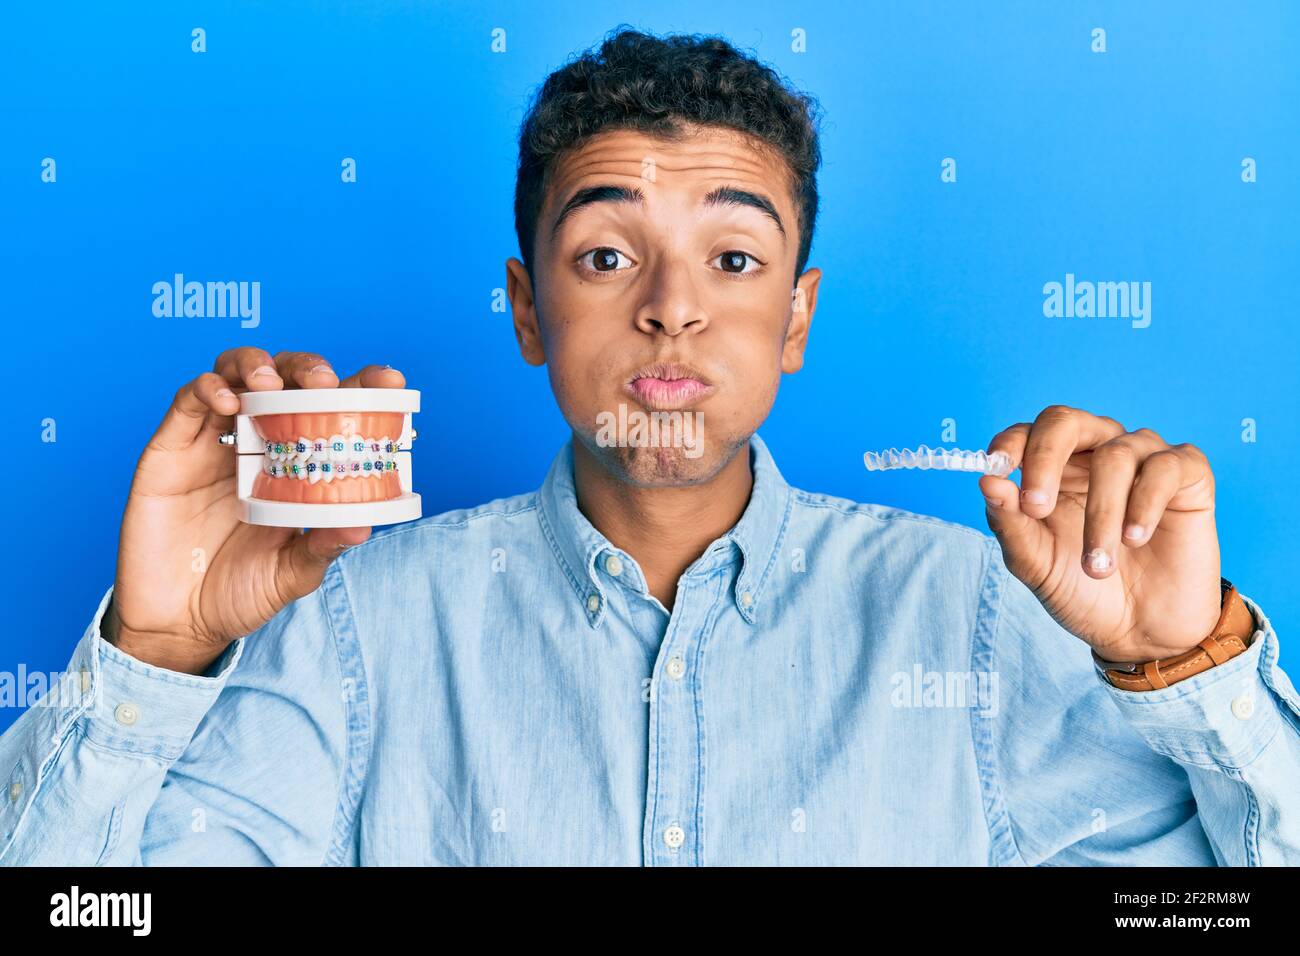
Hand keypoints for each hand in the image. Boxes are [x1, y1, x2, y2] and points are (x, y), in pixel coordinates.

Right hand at [107, 348, 407, 673]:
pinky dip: (208, 388)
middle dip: (308, 368)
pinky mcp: (171, 447)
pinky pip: (188, 401)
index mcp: (297, 464)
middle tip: (323, 382)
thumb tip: (363, 525)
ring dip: (256, 365)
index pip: (333, 409)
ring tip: (271, 384)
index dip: (362, 385)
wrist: (177, 623)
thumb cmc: (239, 592)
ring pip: (235, 373)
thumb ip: (321, 547)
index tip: (390, 381)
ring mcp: (215, 441)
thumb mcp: (291, 573)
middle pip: (286, 379)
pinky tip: (228, 403)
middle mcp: (259, 443)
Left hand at [979, 405, 1220, 662]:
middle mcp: (1095, 452)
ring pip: (1115, 455)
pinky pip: (1165, 467)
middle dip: (1044, 458)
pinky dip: (1144, 504)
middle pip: (1065, 421)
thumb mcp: (1036, 565)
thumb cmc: (1084, 590)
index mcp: (1053, 468)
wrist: (1143, 631)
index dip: (1011, 444)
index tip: (997, 470)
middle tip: (1036, 507)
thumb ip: (1011, 524)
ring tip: (1097, 565)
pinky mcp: (1188, 475)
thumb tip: (986, 480)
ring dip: (1100, 512)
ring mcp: (1143, 459)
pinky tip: (1135, 539)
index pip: (1026, 433)